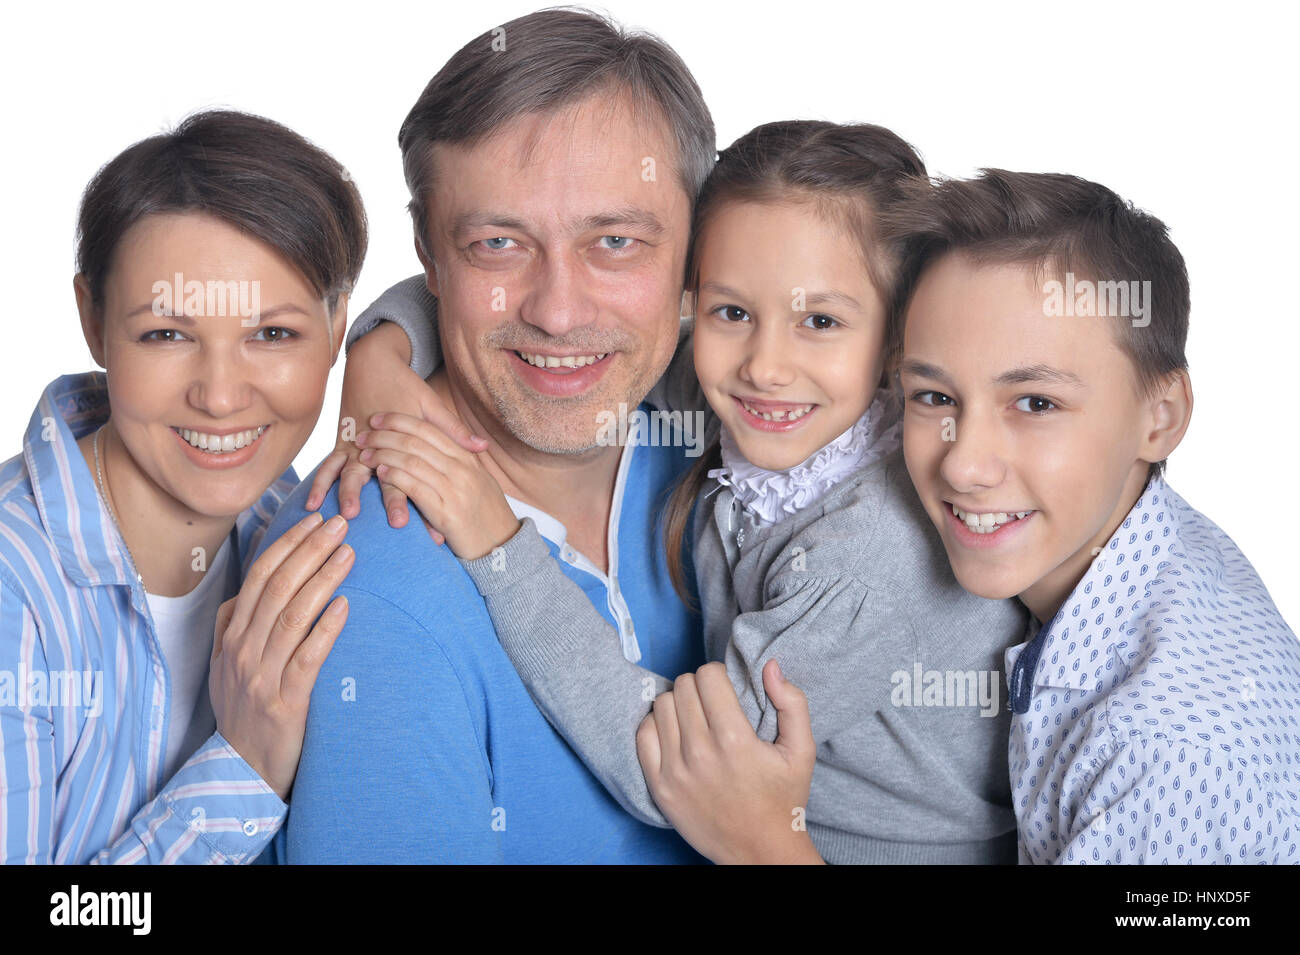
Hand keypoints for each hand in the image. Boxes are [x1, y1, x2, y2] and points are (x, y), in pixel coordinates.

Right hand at [209, 511, 353, 800]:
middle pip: (278, 587)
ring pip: (292, 615)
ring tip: (349, 553)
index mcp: (231, 636)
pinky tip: (345, 606)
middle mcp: (242, 650)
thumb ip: (233, 626)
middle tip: (340, 524)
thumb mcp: (226, 665)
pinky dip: (325, 628)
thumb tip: (248, 588)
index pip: (259, 576)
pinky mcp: (285, 702)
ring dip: (323, 579)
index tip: (314, 518)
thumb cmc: (243, 711)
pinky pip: (307, 658)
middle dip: (310, 549)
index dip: (287, 544)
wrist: (241, 770)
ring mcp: (261, 676)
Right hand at [305, 321, 485, 539]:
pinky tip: (312, 505)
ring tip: (347, 518)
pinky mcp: (340, 443)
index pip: (411, 471)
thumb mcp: (431, 405)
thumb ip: (454, 430)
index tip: (430, 522)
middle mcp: (375, 442)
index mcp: (400, 437)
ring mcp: (353, 443)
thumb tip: (482, 448)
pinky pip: (328, 465)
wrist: (371, 362)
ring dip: (347, 494)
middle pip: (381, 474)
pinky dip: (320, 483)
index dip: (420, 495)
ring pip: (349, 472)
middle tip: (396, 524)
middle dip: (388, 499)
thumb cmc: (404, 386)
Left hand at [358, 411, 519, 559]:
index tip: (378, 418)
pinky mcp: (446, 513)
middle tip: (363, 435)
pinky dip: (396, 477)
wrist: (503, 547)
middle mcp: (462, 470)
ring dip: (384, 455)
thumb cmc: (488, 515)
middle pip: (417, 442)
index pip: (430, 430)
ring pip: (413, 462)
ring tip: (365, 454)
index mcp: (467, 460)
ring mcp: (455, 490)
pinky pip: (416, 488)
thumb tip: (447, 448)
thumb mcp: (479, 482)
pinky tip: (381, 474)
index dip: (400, 421)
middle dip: (386, 435)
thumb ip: (463, 463)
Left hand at [637, 660, 822, 863]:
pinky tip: (676, 733)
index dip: (718, 675)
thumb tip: (770, 666)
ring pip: (661, 705)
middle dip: (698, 687)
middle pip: (682, 686)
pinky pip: (643, 734)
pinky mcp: (659, 787)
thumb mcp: (802, 751)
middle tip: (711, 703)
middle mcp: (700, 753)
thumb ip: (792, 703)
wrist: (759, 851)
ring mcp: (675, 771)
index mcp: (734, 740)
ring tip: (694, 718)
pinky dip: (657, 726)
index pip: (707, 676)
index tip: (725, 689)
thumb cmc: (782, 799)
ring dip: (678, 704)